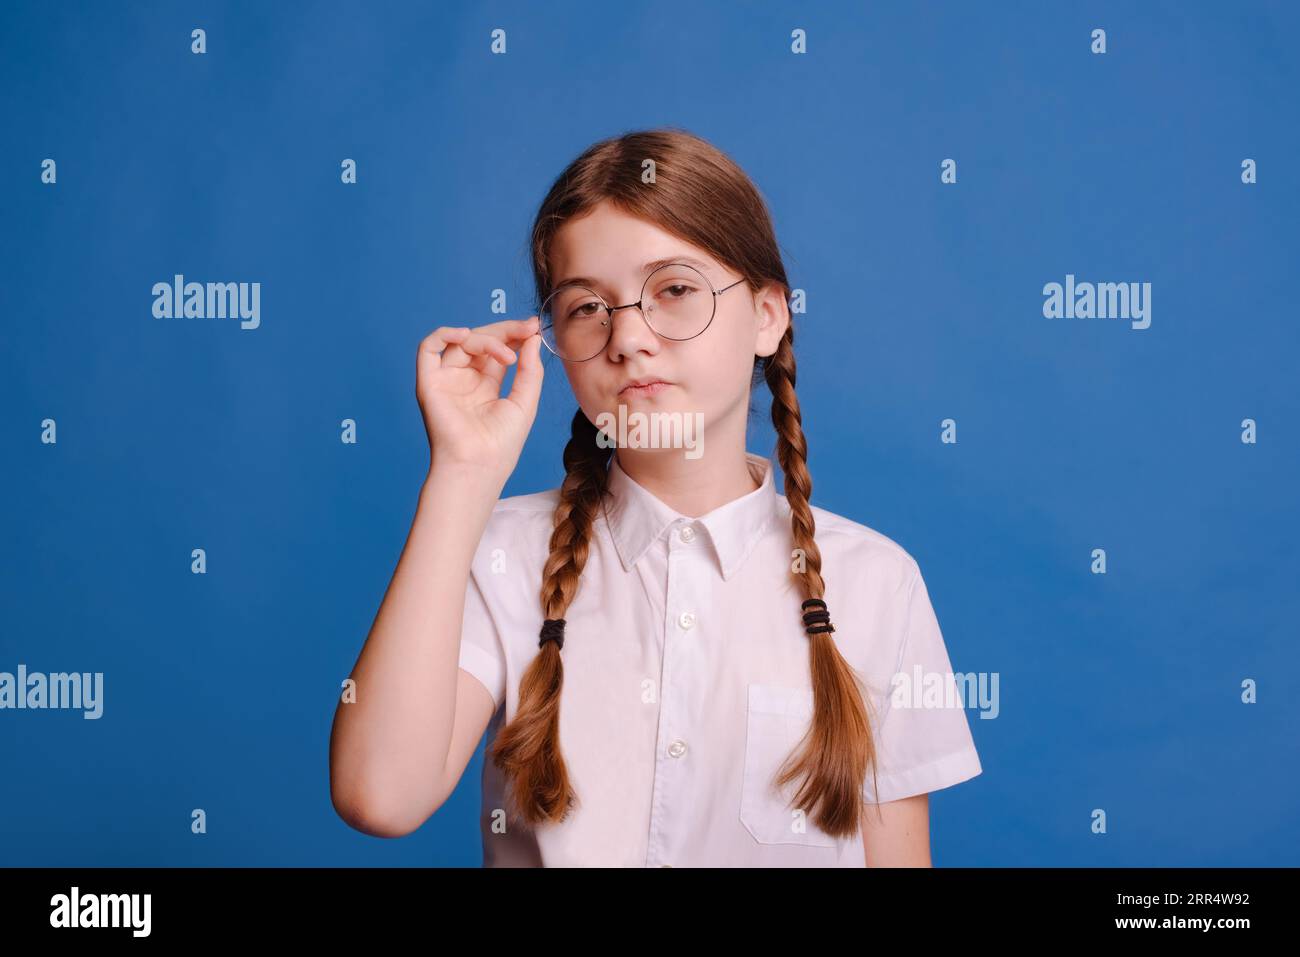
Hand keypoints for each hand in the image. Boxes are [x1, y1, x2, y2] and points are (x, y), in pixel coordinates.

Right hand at [415, 316, 544, 477]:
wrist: (479, 465)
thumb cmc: (502, 443)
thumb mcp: (525, 401)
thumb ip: (530, 369)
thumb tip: (533, 338)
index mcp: (485, 386)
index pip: (498, 350)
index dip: (514, 335)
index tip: (534, 328)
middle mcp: (464, 380)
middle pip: (481, 341)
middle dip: (505, 331)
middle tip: (527, 328)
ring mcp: (446, 380)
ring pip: (461, 342)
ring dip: (486, 340)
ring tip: (507, 355)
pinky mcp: (429, 383)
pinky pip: (428, 348)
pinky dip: (445, 334)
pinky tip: (467, 335)